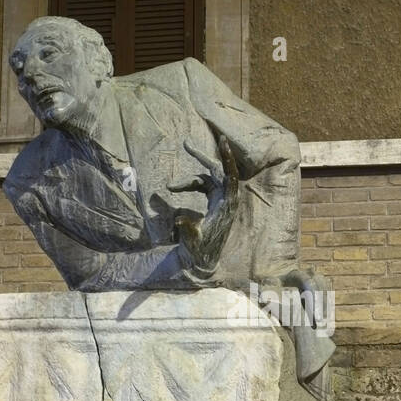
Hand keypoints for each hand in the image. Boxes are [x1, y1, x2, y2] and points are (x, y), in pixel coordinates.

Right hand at [175, 130, 239, 275]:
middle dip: (201, 157)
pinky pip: (202, 184)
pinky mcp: (214, 200)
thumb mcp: (192, 241)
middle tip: (185, 144)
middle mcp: (226, 198)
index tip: (223, 142)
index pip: (230, 177)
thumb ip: (187, 229)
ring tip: (170, 186)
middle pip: (217, 171)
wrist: (201, 259)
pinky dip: (189, 184)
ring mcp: (220, 198)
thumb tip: (179, 219)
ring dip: (189, 179)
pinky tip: (174, 188)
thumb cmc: (200, 251)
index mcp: (227, 205)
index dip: (227, 159)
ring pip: (206, 178)